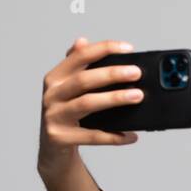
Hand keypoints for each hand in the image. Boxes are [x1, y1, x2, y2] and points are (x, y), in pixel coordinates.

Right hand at [38, 37, 142, 175]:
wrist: (53, 150)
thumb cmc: (66, 115)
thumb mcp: (68, 89)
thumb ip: (76, 66)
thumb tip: (83, 40)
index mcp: (55, 78)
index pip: (80, 56)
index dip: (104, 48)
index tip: (128, 48)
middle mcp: (51, 94)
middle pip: (84, 79)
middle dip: (112, 74)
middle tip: (136, 73)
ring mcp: (54, 116)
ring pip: (87, 104)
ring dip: (115, 99)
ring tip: (138, 96)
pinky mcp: (60, 137)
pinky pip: (92, 136)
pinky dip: (113, 136)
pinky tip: (130, 135)